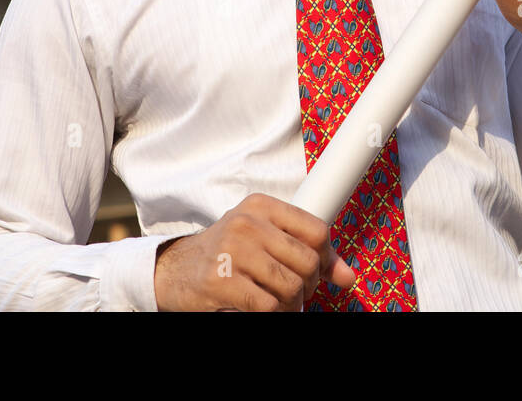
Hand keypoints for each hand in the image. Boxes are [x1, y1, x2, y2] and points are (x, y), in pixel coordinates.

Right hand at [152, 193, 357, 310]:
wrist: (173, 271)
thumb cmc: (226, 254)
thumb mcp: (264, 239)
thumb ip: (307, 252)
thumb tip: (348, 277)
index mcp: (261, 206)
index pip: (317, 231)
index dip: (324, 258)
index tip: (315, 272)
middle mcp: (247, 223)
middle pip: (307, 262)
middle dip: (308, 286)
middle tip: (296, 293)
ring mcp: (233, 252)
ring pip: (291, 287)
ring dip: (292, 305)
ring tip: (279, 303)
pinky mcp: (221, 282)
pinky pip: (269, 306)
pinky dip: (274, 314)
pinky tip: (264, 310)